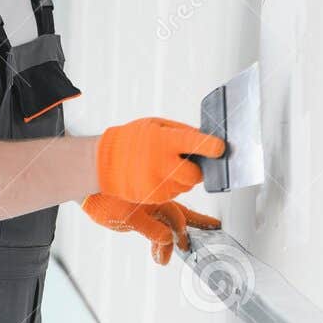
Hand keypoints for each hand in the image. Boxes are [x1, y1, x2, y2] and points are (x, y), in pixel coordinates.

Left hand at [81, 194, 220, 265]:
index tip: (187, 245)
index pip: (177, 218)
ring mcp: (146, 206)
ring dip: (167, 241)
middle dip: (192, 228)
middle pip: (178, 217)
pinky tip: (155, 248)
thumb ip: (151, 229)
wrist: (85, 190)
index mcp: (157, 199)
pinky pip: (153, 225)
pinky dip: (155, 238)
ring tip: (165, 257)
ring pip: (165, 223)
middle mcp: (154, 201)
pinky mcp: (136, 213)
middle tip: (207, 233)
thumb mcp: (128, 218)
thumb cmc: (103, 198)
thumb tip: (169, 239)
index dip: (183, 234)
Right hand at [95, 117, 224, 203]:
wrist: (102, 162)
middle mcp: (163, 165)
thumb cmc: (130, 140)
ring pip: (186, 186)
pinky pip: (174, 194)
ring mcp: (158, 183)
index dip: (212, 147)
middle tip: (187, 162)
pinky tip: (157, 176)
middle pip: (196, 175)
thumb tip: (205, 138)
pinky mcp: (154, 197)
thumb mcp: (155, 125)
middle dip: (196, 170)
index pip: (196, 144)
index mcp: (165, 142)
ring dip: (182, 179)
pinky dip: (171, 186)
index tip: (220, 148)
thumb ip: (181, 131)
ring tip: (164, 167)